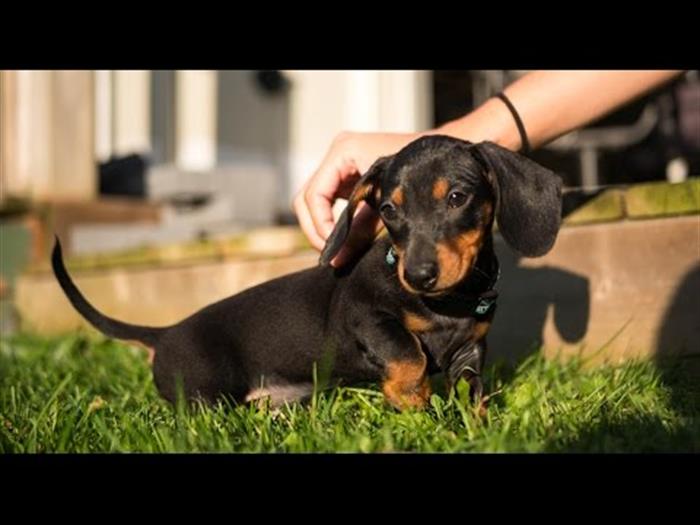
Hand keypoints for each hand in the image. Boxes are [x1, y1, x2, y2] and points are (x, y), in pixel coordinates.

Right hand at [293, 131, 418, 266]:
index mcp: (344, 151)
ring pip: (312, 202)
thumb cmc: (416, 179)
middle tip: (330, 253)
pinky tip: (345, 238)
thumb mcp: (383, 208)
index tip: (333, 246)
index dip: (320, 225)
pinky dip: (331, 221)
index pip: (314, 195)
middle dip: (315, 229)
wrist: (439, 161)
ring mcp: (339, 164)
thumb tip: (335, 261)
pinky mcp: (345, 176)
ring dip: (321, 227)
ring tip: (336, 249)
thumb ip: (358, 233)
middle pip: (305, 198)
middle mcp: (337, 154)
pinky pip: (327, 201)